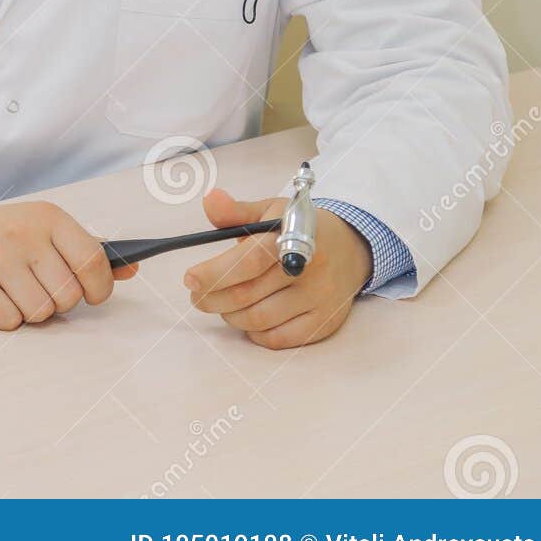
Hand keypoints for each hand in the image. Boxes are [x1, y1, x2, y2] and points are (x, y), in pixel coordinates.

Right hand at [0, 200, 137, 329]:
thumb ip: (87, 250)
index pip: (93, 260)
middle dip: (56, 301)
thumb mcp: (44, 231)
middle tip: (36, 286)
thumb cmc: (2, 237)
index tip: (91, 293)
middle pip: (67, 295)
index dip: (98, 287)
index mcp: (48, 218)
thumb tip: (132, 269)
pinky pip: (8, 322)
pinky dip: (4, 318)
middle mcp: (23, 234)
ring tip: (12, 290)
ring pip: (39, 313)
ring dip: (29, 311)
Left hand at [183, 187, 372, 348]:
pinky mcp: (322, 323)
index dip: (215, 272)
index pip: (249, 260)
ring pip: (258, 320)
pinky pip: (277, 339)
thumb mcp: (271, 209)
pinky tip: (247, 318)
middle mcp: (308, 269)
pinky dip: (254, 332)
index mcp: (292, 235)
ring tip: (222, 303)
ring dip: (230, 315)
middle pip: (248, 295)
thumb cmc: (299, 227)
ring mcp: (318, 299)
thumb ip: (237, 211)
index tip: (190, 279)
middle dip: (212, 298)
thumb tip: (210, 201)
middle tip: (197, 295)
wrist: (350, 247)